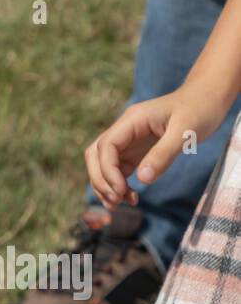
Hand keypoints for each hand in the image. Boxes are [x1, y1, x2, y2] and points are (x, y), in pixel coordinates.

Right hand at [84, 87, 229, 210]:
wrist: (207, 98)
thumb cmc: (199, 109)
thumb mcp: (186, 132)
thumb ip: (164, 154)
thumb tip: (143, 180)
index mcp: (132, 120)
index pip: (106, 146)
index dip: (107, 171)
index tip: (120, 190)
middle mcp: (124, 130)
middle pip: (95, 156)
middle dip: (100, 180)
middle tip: (116, 201)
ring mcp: (127, 141)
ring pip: (102, 165)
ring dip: (105, 186)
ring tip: (118, 204)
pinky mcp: (134, 152)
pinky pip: (116, 171)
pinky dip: (117, 186)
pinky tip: (129, 197)